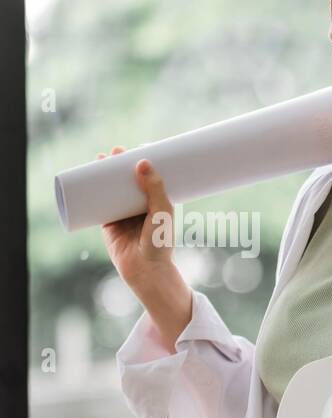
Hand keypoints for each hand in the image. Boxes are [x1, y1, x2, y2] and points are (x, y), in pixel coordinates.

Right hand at [97, 145, 177, 291]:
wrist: (145, 269)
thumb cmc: (159, 242)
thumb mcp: (162, 212)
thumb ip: (155, 188)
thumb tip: (142, 161)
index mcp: (157, 204)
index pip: (150, 179)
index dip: (143, 164)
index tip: (139, 148)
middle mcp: (139, 208)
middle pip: (128, 181)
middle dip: (120, 165)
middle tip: (115, 151)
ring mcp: (123, 215)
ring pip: (111, 190)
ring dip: (104, 174)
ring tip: (100, 159)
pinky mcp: (108, 224)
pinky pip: (97, 205)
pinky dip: (90, 192)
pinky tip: (83, 179)